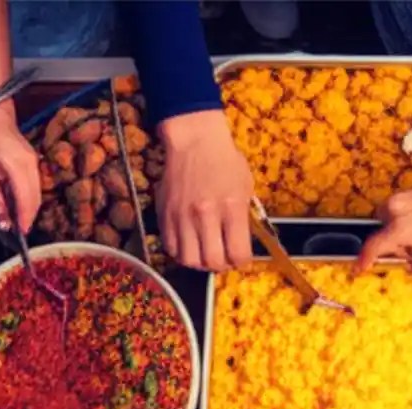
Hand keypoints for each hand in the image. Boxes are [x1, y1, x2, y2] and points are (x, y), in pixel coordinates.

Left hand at [0, 102, 40, 233]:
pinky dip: (29, 199)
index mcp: (17, 166)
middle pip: (35, 199)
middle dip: (29, 217)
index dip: (24, 218)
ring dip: (29, 209)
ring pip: (38, 194)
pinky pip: (35, 186)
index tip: (20, 234)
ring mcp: (35, 164)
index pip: (25, 199)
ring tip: (18, 221)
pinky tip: (19, 205)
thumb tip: (1, 217)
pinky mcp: (34, 163)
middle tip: (19, 232)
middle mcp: (32, 166)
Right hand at [156, 109, 252, 271]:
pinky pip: (171, 248)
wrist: (194, 140)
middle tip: (224, 258)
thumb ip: (243, 218)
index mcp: (231, 207)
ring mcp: (182, 216)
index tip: (241, 257)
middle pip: (212, 262)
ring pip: (189, 260)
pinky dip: (182, 253)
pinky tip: (190, 245)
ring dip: (200, 262)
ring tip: (206, 254)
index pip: (238, 254)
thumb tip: (240, 244)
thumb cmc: (225, 160)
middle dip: (222, 265)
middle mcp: (205, 214)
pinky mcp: (165, 214)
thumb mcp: (246, 187)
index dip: (242, 261)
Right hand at [358, 171, 411, 281]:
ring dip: (404, 233)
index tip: (361, 268)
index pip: (373, 246)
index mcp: (402, 228)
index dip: (364, 260)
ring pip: (393, 219)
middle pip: (384, 232)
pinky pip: (405, 209)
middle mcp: (398, 208)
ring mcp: (407, 195)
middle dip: (396, 247)